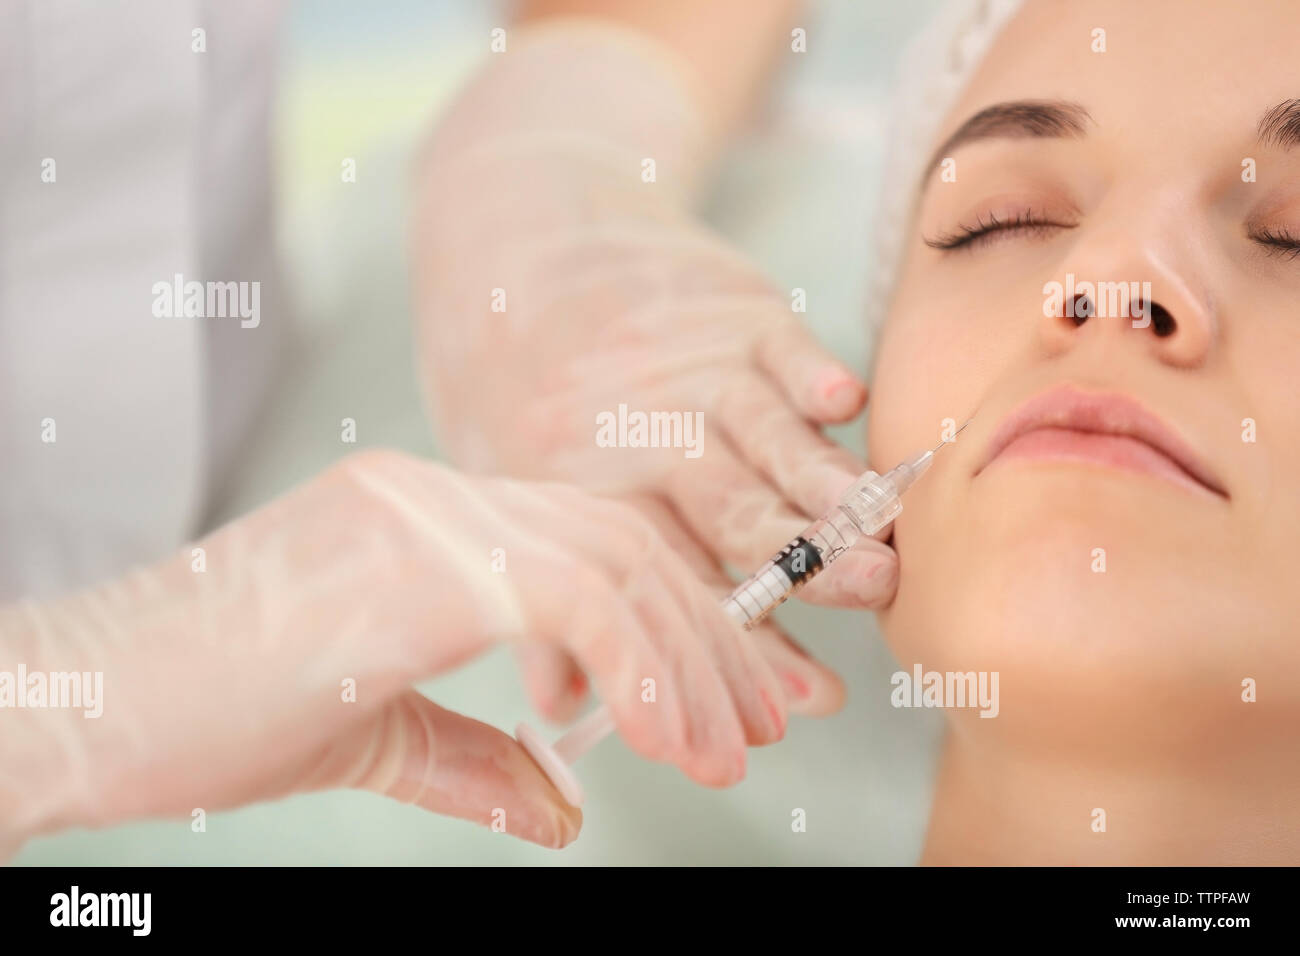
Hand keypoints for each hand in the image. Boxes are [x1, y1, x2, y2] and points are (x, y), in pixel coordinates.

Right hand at [0, 451, 785, 853]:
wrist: (83, 709)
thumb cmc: (207, 718)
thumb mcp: (369, 736)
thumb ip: (473, 757)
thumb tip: (560, 807)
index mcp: (431, 523)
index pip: (594, 545)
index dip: (680, 617)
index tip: (738, 691)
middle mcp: (436, 496)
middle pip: (623, 543)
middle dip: (710, 637)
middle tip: (764, 721)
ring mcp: (423, 513)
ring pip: (613, 562)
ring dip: (687, 661)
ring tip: (728, 749)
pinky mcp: (410, 556)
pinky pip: (569, 594)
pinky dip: (633, 662)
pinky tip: (663, 735)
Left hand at [411, 24, 898, 722]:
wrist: (522, 219)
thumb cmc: (510, 366)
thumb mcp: (497, 472)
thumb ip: (545, 586)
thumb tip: (561, 712)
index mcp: (581, 483)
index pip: (672, 581)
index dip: (739, 642)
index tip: (800, 696)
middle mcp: (638, 425)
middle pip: (730, 509)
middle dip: (804, 562)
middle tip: (873, 596)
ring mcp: (688, 359)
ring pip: (767, 436)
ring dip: (829, 487)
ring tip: (889, 534)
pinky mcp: (731, 304)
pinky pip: (782, 343)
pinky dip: (810, 374)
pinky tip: (846, 407)